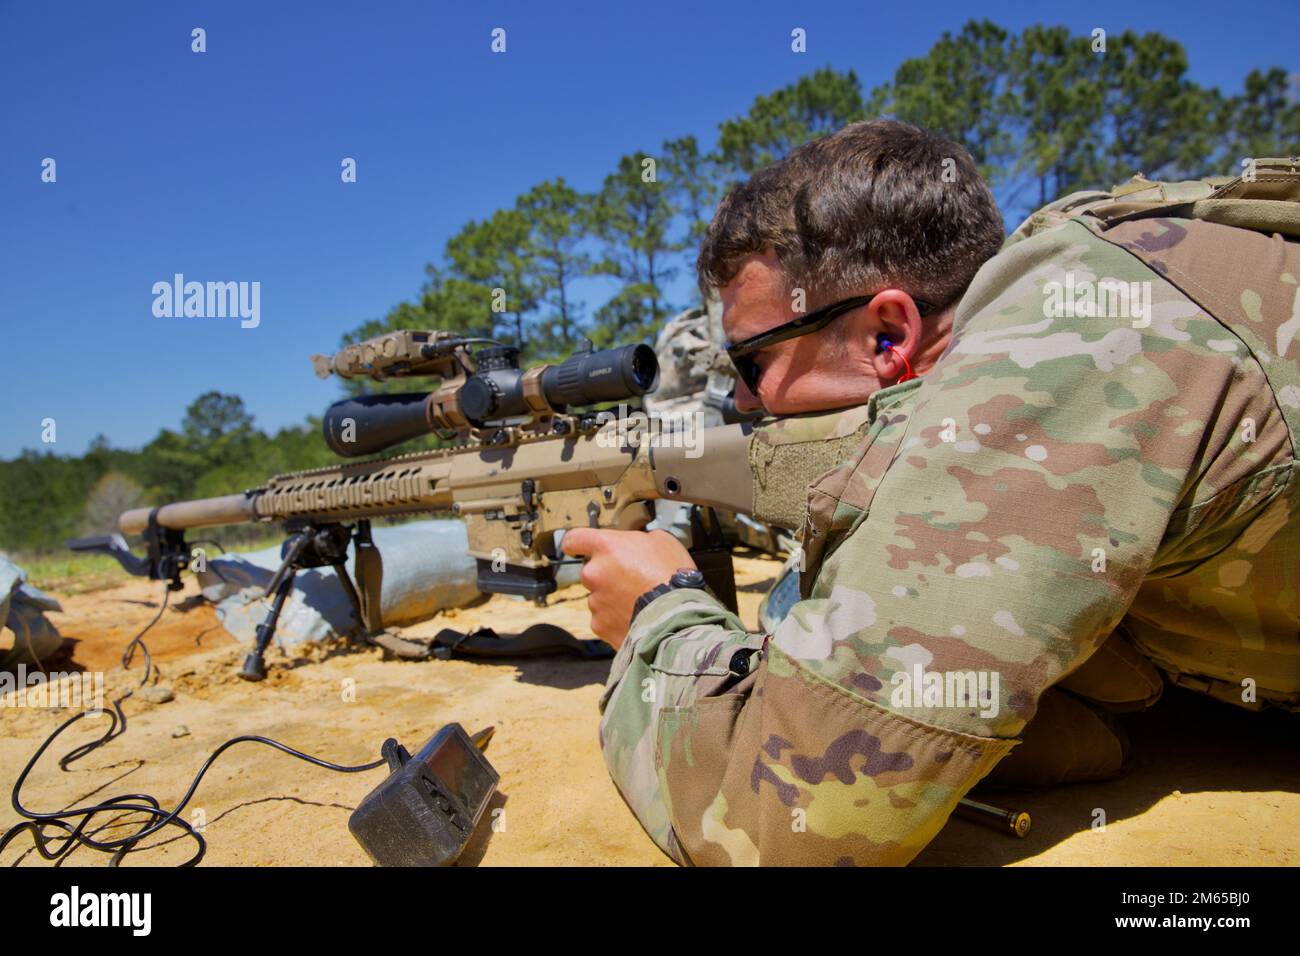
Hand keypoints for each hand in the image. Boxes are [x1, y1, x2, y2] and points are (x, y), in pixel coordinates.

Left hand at [560, 528, 694, 647]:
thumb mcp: (663, 541)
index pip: (575, 538)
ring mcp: (595, 601)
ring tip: (640, 601)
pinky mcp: (601, 625)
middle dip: (608, 575)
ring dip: (614, 598)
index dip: (575, 542)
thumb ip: (640, 539)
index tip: (575, 546)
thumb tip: (637, 543)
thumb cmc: (673, 578)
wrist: (677, 618)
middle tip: (633, 579)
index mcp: (607, 547)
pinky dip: (617, 619)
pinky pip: (604, 619)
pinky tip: (636, 616)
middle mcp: (595, 573)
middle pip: (592, 571)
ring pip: (599, 597)